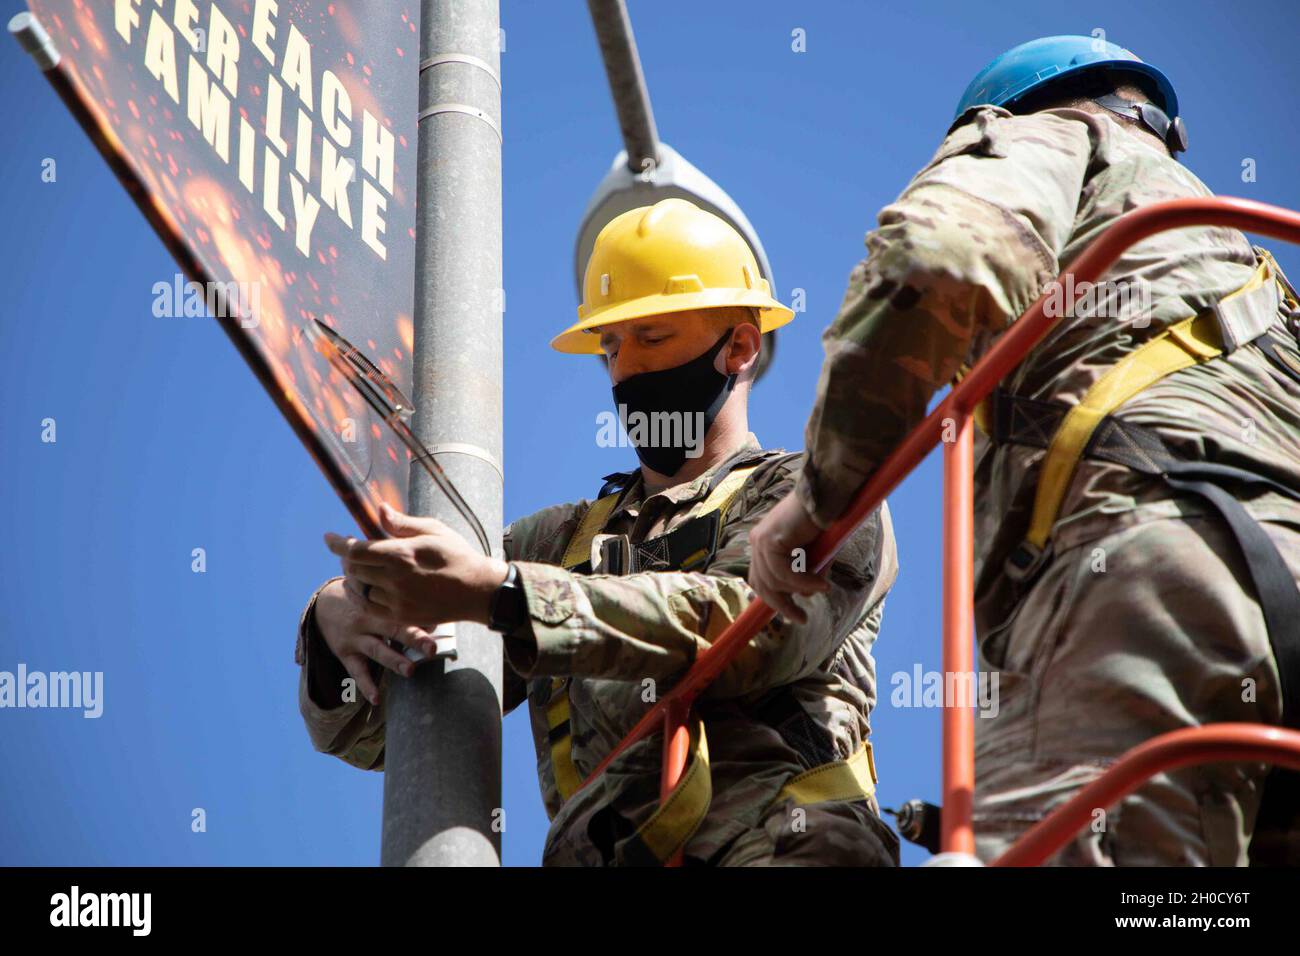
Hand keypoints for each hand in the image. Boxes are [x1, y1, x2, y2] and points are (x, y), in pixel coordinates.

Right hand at [312, 578, 435, 704]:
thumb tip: (436, 623)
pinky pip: (357, 672)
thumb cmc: (365, 600)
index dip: (421, 616)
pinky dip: (366, 686)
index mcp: (381, 604)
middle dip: (414, 638)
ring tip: (410, 671)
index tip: (441, 622)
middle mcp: (368, 620)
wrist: (323, 603)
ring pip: (377, 650)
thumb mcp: (379, 596)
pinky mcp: (345, 654)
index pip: (403, 610)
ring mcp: (355, 638)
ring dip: (394, 661)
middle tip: (432, 648)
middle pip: (393, 628)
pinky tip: (376, 699)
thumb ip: (403, 607)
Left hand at [324, 503, 508, 627]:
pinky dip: (360, 596)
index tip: (329, 538)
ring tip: (359, 568)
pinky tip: (363, 588)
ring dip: (353, 577)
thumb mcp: (434, 530)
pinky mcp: (402, 615)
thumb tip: (380, 510)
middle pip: (353, 569)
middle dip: (347, 558)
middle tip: (352, 551)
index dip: (337, 544)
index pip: (356, 550)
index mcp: (402, 554)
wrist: (478, 591)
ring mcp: (398, 600)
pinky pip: (369, 607)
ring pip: (359, 589)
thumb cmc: (457, 555)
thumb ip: (402, 523)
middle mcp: (396, 579)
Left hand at [747, 492, 828, 624]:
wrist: (829, 495)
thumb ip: (805, 573)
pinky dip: (803, 582)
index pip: (760, 580)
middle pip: (762, 584)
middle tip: (801, 618)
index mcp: (764, 544)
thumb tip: (805, 595)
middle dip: (782, 605)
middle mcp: (758, 541)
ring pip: (775, 581)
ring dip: (801, 589)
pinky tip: (820, 584)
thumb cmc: (825, 523)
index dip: (774, 600)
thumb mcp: (813, 555)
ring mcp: (761, 540)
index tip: (795, 615)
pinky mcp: (770, 539)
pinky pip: (783, 573)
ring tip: (823, 586)